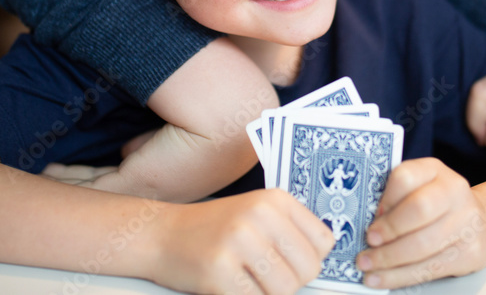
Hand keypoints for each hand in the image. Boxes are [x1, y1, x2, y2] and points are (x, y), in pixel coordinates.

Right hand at [149, 189, 334, 294]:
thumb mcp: (256, 215)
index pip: (324, 241)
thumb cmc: (214, 229)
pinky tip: (231, 286)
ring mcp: (239, 242)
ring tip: (248, 281)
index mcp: (274, 200)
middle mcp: (259, 216)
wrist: (161, 234)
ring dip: (269, 294)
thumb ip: (289, 232)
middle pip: (307, 269)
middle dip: (291, 282)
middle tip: (267, 278)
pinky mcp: (219, 270)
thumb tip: (319, 262)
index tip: (292, 262)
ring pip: (285, 289)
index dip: (311, 260)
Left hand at [356, 158, 485, 288]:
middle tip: (369, 240)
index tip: (372, 214)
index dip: (386, 198)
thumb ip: (395, 198)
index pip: (406, 176)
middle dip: (390, 228)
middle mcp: (454, 192)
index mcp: (434, 170)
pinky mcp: (468, 254)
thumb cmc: (436, 206)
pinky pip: (429, 268)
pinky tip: (379, 278)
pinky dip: (398, 276)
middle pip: (419, 208)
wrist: (480, 224)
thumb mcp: (418, 189)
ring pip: (423, 244)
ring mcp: (465, 223)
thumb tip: (365, 222)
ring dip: (389, 258)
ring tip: (367, 264)